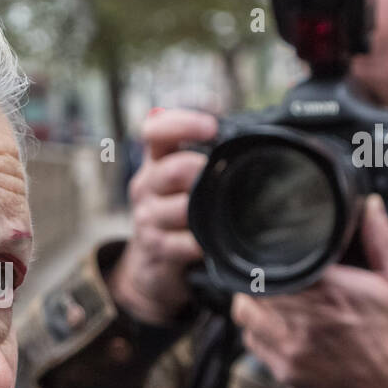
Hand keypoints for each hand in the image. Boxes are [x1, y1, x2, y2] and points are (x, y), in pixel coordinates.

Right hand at [108, 108, 217, 324]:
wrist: (151, 263)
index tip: (211, 127)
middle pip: (174, 170)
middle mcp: (146, 185)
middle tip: (224, 179)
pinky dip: (203, 242)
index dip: (182, 124)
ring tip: (219, 211)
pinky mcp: (155, 247)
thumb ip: (202, 152)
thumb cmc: (178, 211)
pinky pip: (187, 242)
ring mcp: (147, 217)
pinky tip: (211, 242)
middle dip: (204, 173)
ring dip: (205, 210)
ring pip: (182, 208)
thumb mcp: (182, 179)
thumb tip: (242, 125)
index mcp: (155, 160)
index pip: (156, 130)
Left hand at [230, 195, 387, 387]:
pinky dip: (258, 331)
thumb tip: (366, 205)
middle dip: (259, 276)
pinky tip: (279, 326)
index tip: (275, 248)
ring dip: (254, 303)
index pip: (272, 263)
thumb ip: (380, 238)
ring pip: (244, 315)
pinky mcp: (284, 371)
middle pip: (250, 287)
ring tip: (274, 298)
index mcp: (327, 290)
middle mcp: (301, 320)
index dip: (268, 252)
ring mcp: (288, 348)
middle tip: (275, 272)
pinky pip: (252, 344)